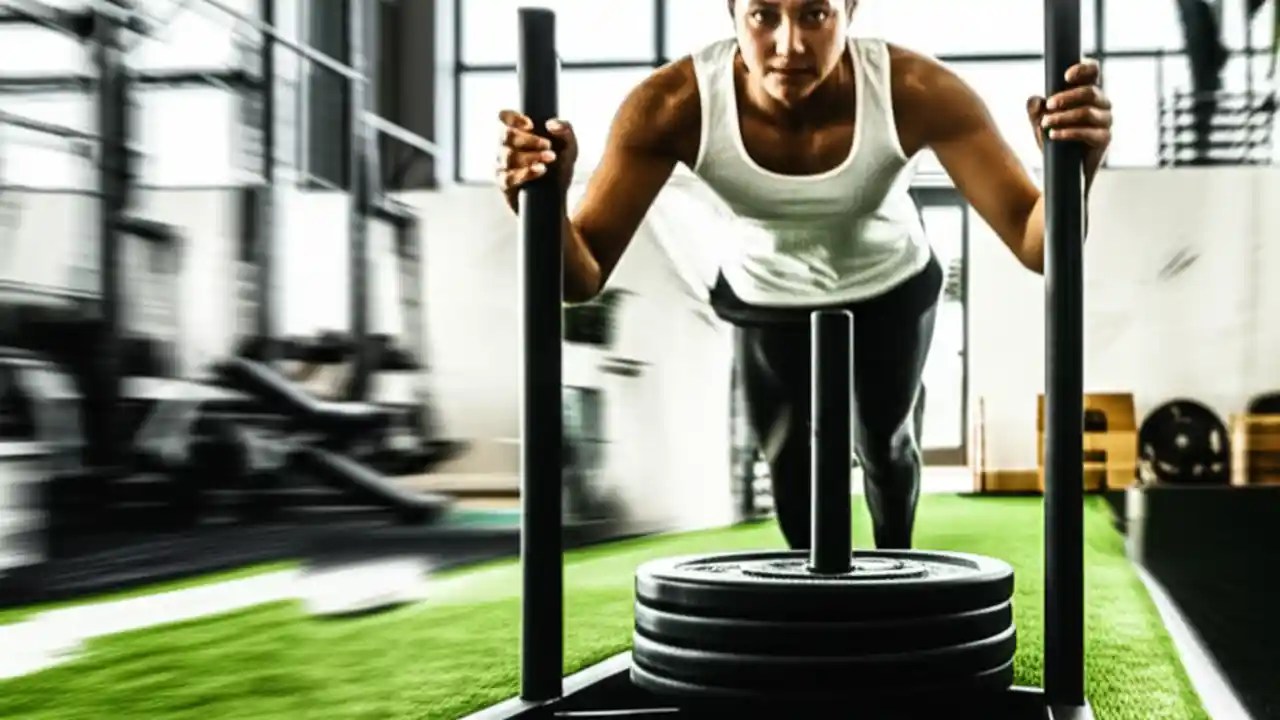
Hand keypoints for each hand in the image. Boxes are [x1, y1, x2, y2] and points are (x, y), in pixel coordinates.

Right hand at [495, 109, 577, 212]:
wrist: (558, 199)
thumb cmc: (559, 169)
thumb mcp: (569, 149)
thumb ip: (566, 131)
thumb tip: (551, 124)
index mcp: (518, 133)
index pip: (504, 117)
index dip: (513, 118)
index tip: (531, 125)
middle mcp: (506, 147)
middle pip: (505, 135)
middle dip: (528, 139)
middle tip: (548, 146)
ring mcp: (502, 166)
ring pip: (508, 156)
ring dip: (531, 156)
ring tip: (550, 159)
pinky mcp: (504, 184)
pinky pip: (508, 177)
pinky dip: (525, 173)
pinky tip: (540, 170)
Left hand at [1027, 59, 1111, 182]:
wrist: (1061, 169)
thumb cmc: (1053, 140)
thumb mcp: (1039, 123)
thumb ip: (1035, 110)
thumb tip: (1035, 100)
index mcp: (1088, 92)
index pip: (1094, 71)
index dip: (1084, 68)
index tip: (1065, 76)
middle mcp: (1101, 103)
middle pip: (1090, 91)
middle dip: (1067, 97)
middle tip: (1049, 106)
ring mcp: (1105, 121)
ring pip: (1087, 111)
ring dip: (1063, 116)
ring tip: (1045, 124)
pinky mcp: (1105, 139)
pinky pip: (1089, 132)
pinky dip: (1069, 132)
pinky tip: (1054, 135)